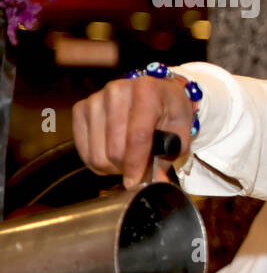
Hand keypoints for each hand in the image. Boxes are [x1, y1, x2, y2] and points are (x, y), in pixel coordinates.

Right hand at [72, 75, 193, 186]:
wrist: (156, 91)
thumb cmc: (170, 112)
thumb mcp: (181, 131)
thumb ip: (169, 155)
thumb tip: (155, 182)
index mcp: (147, 91)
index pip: (138, 136)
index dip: (136, 164)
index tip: (135, 182)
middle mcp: (117, 91)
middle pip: (115, 148)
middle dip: (126, 167)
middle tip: (137, 169)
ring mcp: (95, 99)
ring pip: (97, 152)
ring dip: (111, 165)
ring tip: (126, 160)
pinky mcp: (80, 109)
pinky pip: (83, 149)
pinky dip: (96, 159)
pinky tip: (110, 154)